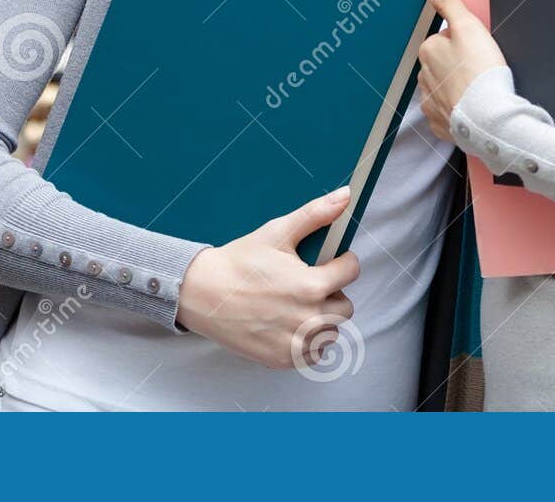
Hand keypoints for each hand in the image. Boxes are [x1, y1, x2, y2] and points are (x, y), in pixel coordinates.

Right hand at [175, 187, 360, 369]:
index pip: (351, 272)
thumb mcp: (277, 232)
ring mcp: (296, 343)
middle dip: (332, 293)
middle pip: (345, 307)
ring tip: (297, 305)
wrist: (203, 293)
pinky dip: (308, 341)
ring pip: (331, 332)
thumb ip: (315, 214)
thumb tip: (346, 195)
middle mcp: (309, 319)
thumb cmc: (239, 262)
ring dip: (322, 319)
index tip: (327, 262)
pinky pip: (314, 353)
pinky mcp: (283, 359)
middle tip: (306, 284)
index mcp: (311, 285)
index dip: (341, 262)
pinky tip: (289, 324)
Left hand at [417, 0, 506, 142]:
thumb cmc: (481, 72)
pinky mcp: (440, 123)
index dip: (465, 41)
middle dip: (458, 64)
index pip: (445, 38)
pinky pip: (448, 111)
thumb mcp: (469, 27)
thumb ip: (449, 2)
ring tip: (479, 90)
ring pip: (444, 87)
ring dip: (457, 87)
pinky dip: (459, 109)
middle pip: (443, 63)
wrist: (489, 118)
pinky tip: (473, 106)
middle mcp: (424, 76)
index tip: (478, 49)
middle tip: (481, 69)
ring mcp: (431, 101)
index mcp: (428, 51)